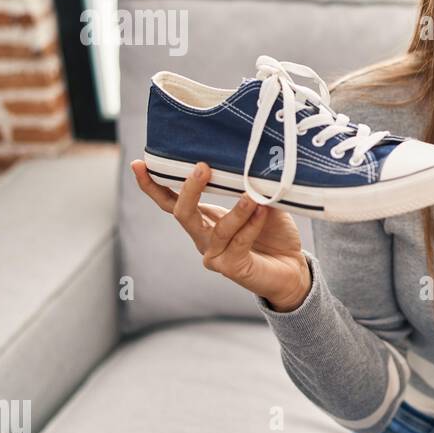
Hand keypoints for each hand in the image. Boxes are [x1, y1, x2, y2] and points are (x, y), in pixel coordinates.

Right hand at [130, 160, 310, 311]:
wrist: (294, 269)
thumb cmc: (275, 234)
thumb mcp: (263, 204)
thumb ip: (253, 188)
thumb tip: (254, 165)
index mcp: (204, 219)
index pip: (171, 202)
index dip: (153, 184)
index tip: (139, 164)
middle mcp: (203, 238)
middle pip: (182, 213)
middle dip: (189, 190)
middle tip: (202, 168)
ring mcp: (214, 255)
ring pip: (217, 229)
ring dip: (236, 210)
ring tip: (251, 195)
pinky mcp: (231, 268)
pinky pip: (239, 242)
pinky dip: (251, 224)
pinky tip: (263, 211)